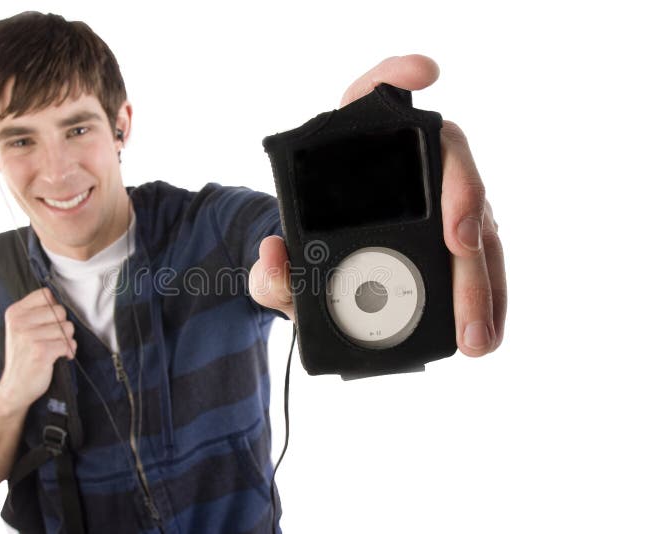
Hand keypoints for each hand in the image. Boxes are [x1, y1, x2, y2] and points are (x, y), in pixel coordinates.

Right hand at [0, 287, 76, 412]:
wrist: (15, 388)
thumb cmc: (24, 357)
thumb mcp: (21, 329)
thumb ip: (37, 313)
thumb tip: (61, 300)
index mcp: (15, 313)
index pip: (46, 294)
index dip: (54, 307)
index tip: (50, 322)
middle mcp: (19, 322)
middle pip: (60, 310)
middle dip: (63, 325)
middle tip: (53, 339)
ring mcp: (29, 336)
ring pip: (67, 327)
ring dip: (67, 340)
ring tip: (54, 349)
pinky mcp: (41, 351)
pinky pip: (67, 343)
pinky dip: (69, 351)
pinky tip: (59, 357)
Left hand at [250, 55, 505, 356]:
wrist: (326, 287)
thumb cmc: (306, 263)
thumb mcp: (279, 271)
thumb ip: (269, 270)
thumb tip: (273, 256)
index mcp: (356, 150)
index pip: (375, 94)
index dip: (397, 75)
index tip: (423, 73)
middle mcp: (410, 167)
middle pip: (447, 162)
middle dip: (462, 198)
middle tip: (459, 245)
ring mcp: (441, 203)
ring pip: (478, 223)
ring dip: (482, 276)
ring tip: (474, 331)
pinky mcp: (459, 241)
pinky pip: (484, 264)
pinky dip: (491, 300)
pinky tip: (488, 334)